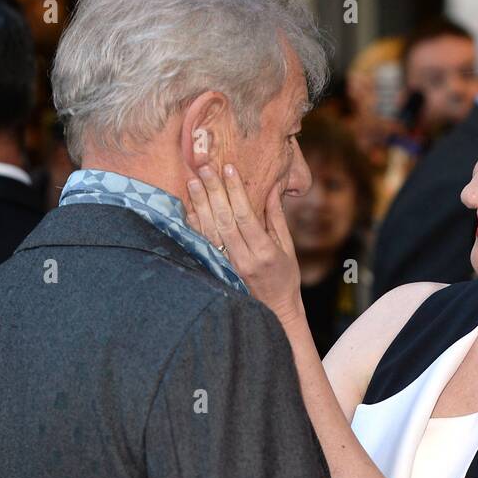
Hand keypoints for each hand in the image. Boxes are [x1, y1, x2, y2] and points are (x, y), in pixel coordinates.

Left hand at [184, 164, 303, 325]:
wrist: (276, 310)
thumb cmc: (285, 277)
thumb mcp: (287, 247)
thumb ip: (277, 218)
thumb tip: (272, 189)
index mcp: (264, 251)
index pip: (246, 216)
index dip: (235, 191)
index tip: (228, 168)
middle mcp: (244, 259)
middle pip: (224, 220)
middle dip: (214, 191)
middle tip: (205, 167)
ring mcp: (229, 266)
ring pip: (211, 231)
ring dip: (200, 204)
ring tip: (193, 180)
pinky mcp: (220, 270)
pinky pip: (204, 244)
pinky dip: (196, 225)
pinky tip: (189, 207)